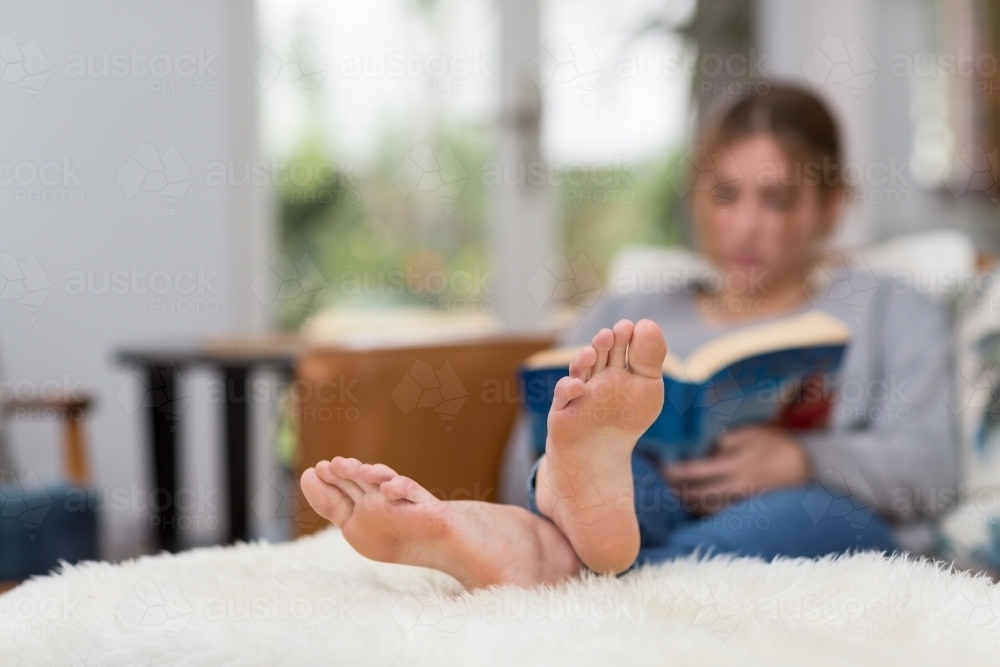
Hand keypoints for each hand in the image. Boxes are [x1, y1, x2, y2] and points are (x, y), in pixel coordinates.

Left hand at [663, 425, 810, 514]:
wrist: (811, 466)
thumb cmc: (778, 444)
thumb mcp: (753, 433)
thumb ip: (728, 441)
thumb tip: (709, 450)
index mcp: (736, 464)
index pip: (698, 471)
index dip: (677, 473)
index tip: (661, 472)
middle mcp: (738, 485)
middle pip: (700, 495)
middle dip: (679, 493)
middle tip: (660, 491)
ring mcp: (746, 500)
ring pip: (711, 508)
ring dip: (691, 505)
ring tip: (674, 501)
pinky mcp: (753, 509)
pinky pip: (725, 514)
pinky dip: (709, 513)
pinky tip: (698, 510)